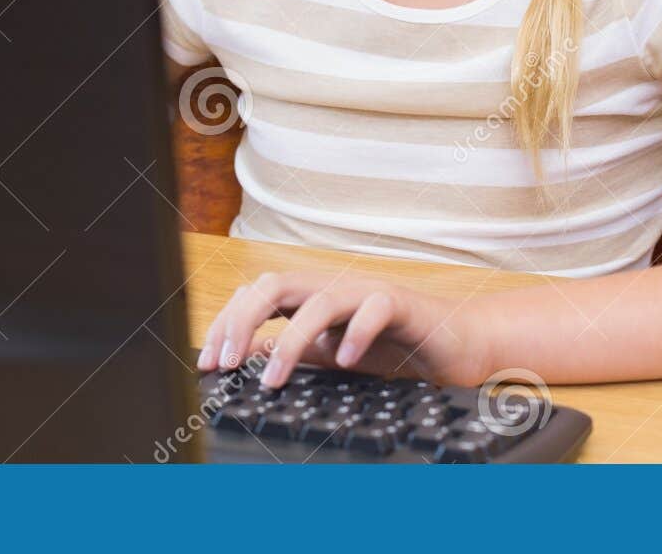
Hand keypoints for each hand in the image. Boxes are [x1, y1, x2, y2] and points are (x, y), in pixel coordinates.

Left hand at [197, 270, 491, 388]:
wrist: (453, 345)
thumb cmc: (391, 346)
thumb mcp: (326, 353)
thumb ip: (285, 348)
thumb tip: (238, 352)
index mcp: (311, 296)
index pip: (256, 295)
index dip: (227, 324)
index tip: (209, 364)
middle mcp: (334, 287)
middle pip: (276, 284)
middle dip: (244, 320)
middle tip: (227, 363)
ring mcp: (366, 291)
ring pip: (319, 299)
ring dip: (291, 340)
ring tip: (272, 379)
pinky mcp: (401, 304)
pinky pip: (374, 308)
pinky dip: (356, 332)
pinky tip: (345, 359)